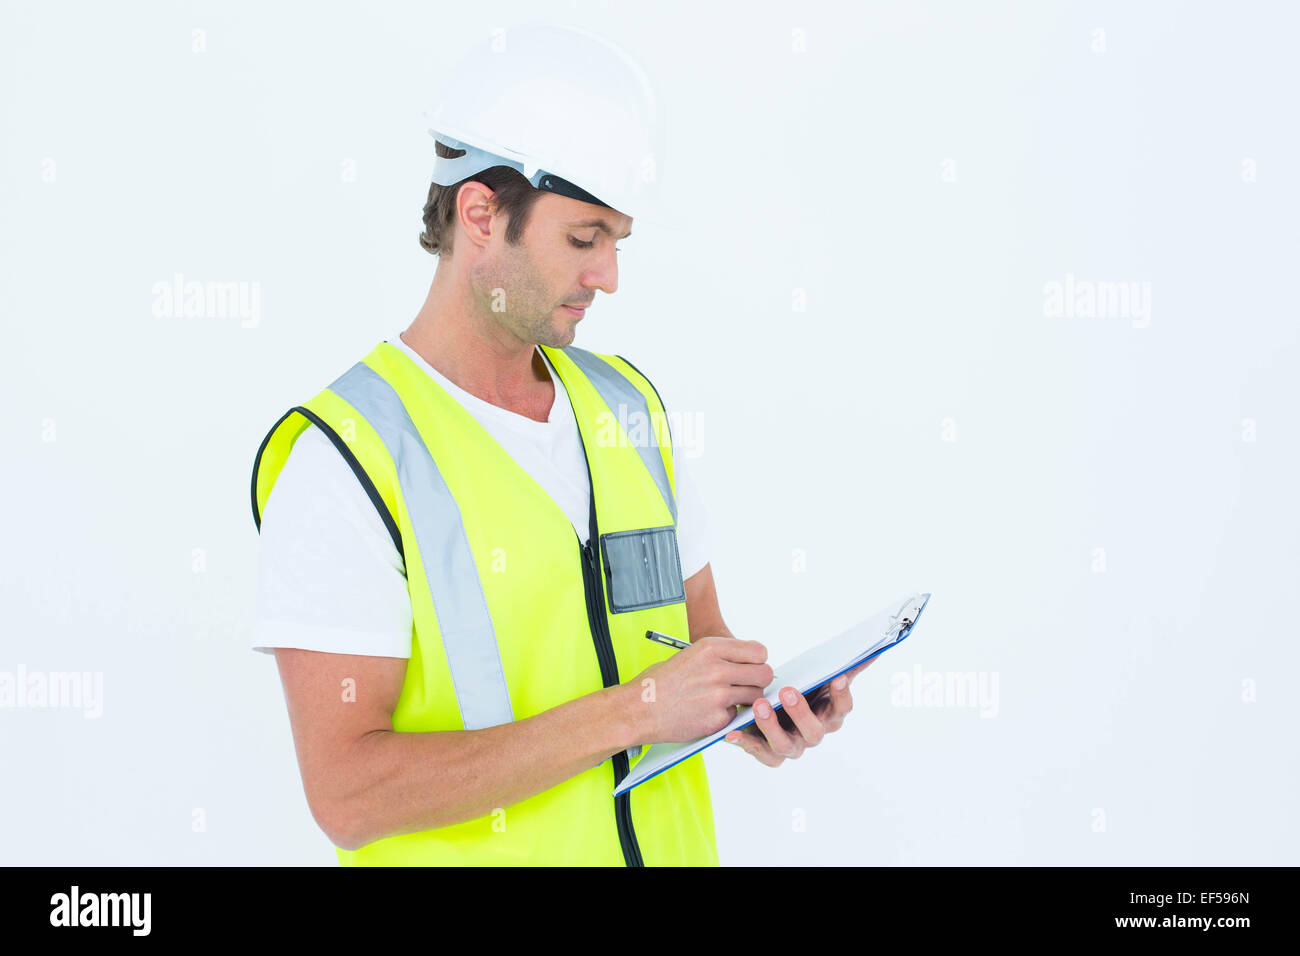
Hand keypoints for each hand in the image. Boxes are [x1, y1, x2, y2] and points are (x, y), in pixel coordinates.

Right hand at [629, 635, 774, 744]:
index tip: (750, 667)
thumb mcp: (690, 655)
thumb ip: (719, 656)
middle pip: (764, 673)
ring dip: (747, 700)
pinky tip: (709, 712)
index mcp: (711, 648)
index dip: (757, 661)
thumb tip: (746, 661)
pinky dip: (728, 716)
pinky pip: (737, 716)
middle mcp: (717, 669)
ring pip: (756, 697)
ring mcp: (718, 695)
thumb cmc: (660, 682)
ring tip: (726, 700)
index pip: (759, 651)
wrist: (638, 709)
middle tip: (746, 686)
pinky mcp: (717, 719)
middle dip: (758, 680)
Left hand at [724, 657, 875, 766]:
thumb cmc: (801, 689)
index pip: (842, 708)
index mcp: (830, 715)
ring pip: (785, 745)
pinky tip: (732, 732)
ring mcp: (792, 747)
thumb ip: (846, 666)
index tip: (837, 676)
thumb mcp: (819, 677)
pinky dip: (746, 743)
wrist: (771, 705)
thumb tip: (874, 648)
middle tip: (788, 692)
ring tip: (758, 705)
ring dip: (771, 726)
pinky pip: (759, 753)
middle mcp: (814, 734)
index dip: (841, 694)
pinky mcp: (769, 754)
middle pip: (815, 731)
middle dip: (801, 712)